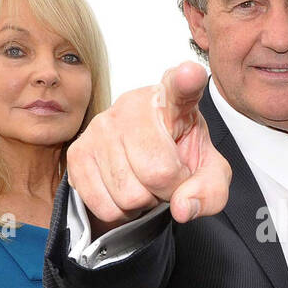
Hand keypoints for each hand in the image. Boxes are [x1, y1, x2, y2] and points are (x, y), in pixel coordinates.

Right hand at [66, 61, 231, 230]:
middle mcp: (133, 105)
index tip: (191, 75)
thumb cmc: (178, 157)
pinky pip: (103, 205)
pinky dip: (119, 212)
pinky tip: (125, 190)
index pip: (181, 86)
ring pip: (128, 195)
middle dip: (167, 191)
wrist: (143, 161)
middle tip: (166, 179)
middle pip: (157, 173)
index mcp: (174, 99)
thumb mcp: (209, 173)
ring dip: (143, 203)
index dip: (187, 81)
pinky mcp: (77, 151)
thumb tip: (181, 208)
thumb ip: (210, 191)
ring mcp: (101, 126)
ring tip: (144, 182)